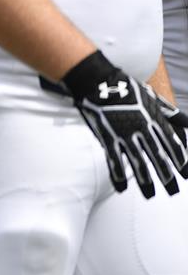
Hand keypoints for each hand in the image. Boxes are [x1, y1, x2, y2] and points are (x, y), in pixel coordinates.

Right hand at [64, 50, 187, 197]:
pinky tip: (122, 186)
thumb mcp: (152, 97)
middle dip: (166, 175)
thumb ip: (169, 112)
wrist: (96, 80)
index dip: (181, 160)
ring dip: (145, 180)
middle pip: (158, 157)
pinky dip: (118, 174)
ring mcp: (124, 134)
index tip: (185, 173)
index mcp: (154, 118)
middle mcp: (142, 128)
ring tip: (150, 194)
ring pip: (138, 162)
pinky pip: (114, 159)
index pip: (173, 144)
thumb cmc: (125, 87)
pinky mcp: (107, 136)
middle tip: (172, 190)